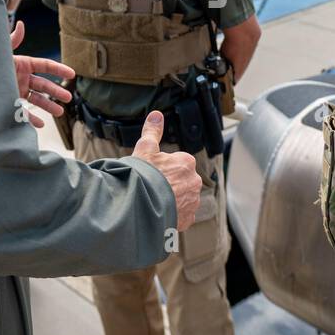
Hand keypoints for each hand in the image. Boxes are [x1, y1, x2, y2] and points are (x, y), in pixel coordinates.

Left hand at [10, 20, 73, 128]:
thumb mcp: (1, 52)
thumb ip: (12, 40)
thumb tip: (21, 24)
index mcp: (23, 64)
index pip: (45, 66)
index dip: (59, 69)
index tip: (72, 74)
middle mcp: (23, 78)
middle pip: (44, 85)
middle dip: (57, 91)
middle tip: (68, 98)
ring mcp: (17, 92)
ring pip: (37, 100)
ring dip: (49, 106)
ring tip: (59, 113)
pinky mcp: (10, 105)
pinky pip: (24, 113)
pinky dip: (32, 119)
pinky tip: (41, 124)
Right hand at [131, 111, 199, 231]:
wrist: (140, 205)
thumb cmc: (142, 175)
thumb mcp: (145, 149)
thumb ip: (152, 132)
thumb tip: (156, 115)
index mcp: (186, 162)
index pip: (177, 163)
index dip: (162, 168)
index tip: (151, 174)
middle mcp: (194, 181)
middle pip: (181, 181)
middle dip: (169, 184)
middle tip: (151, 188)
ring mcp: (192, 201)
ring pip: (182, 198)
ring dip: (172, 200)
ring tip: (153, 202)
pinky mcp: (188, 219)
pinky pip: (182, 215)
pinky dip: (173, 215)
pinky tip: (159, 213)